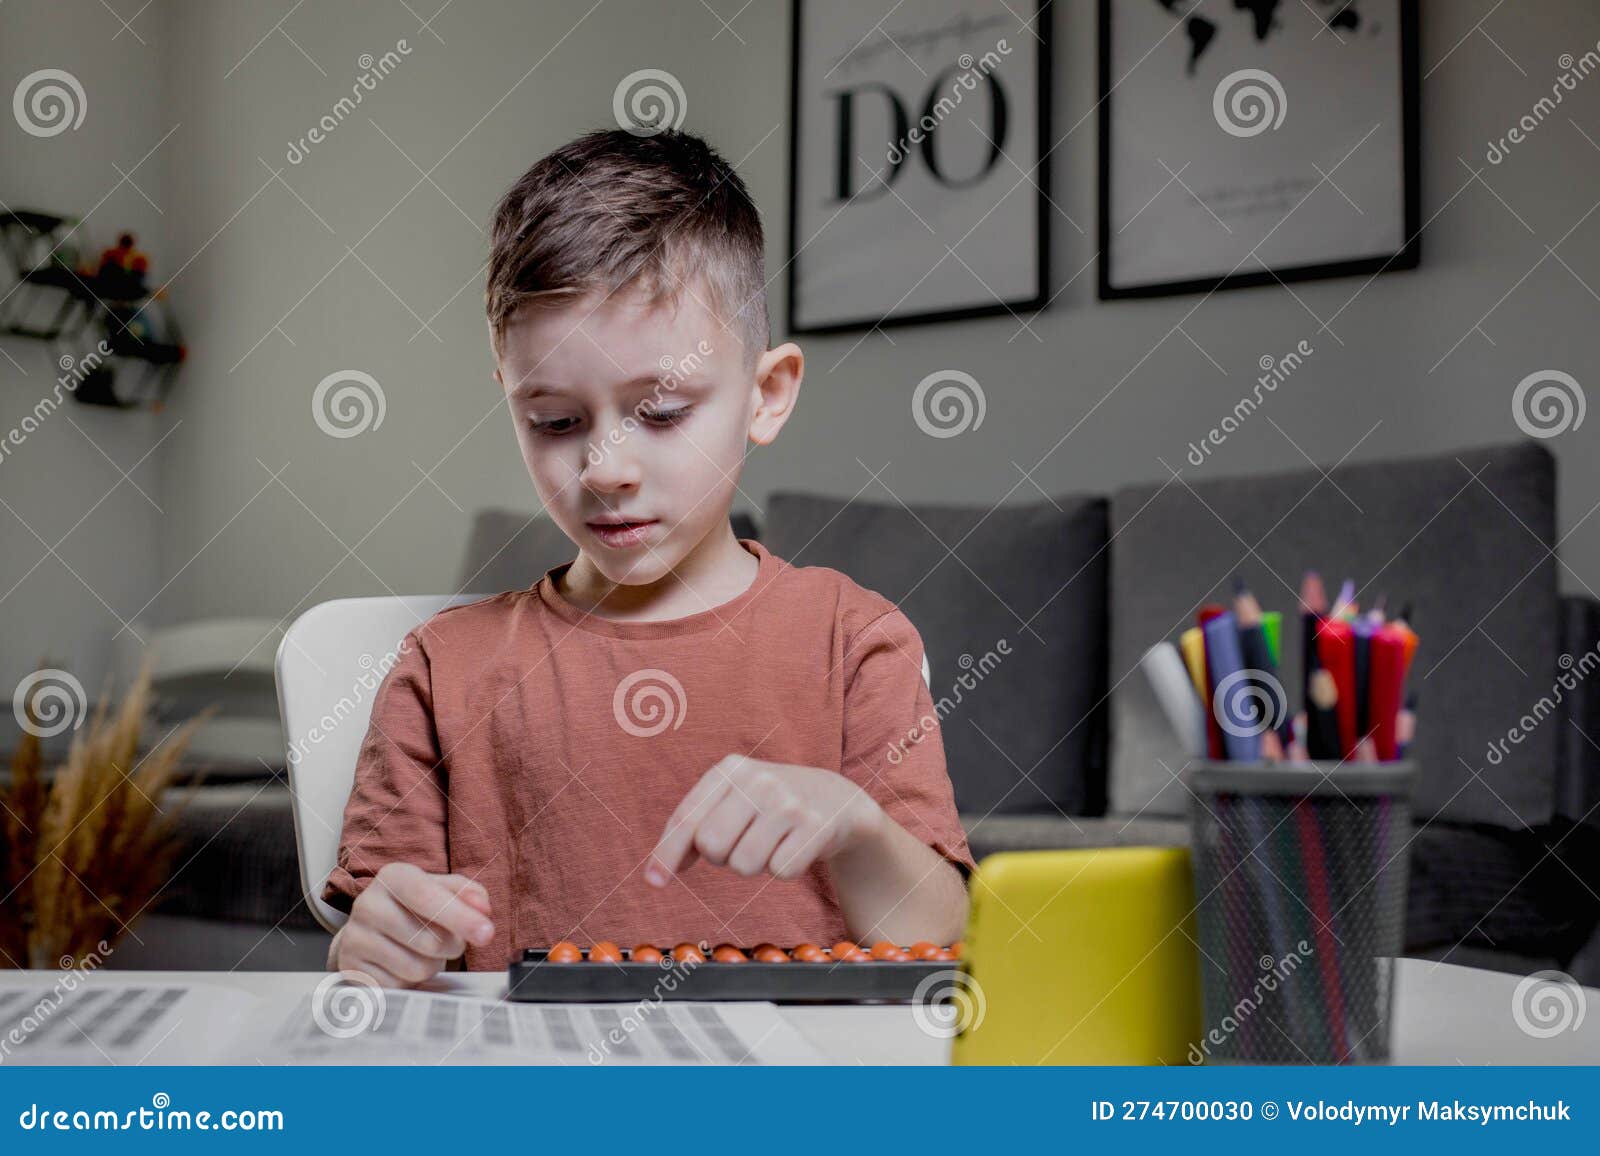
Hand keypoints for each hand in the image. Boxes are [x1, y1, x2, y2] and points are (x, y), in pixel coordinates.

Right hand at [331, 862, 494, 987]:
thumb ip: (469, 894)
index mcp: (394, 877)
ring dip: (432, 965)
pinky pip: (399, 987)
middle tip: (448, 940)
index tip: (487, 933)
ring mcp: (355, 939)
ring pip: (417, 968)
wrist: (370, 929)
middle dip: (452, 946)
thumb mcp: (442, 890)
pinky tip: (401, 965)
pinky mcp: (351, 970)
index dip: (460, 916)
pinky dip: (409, 980)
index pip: (428, 897)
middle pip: (430, 940)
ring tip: (421, 950)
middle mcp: (368, 904)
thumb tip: (482, 908)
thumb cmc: (414, 907)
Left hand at [646, 754, 883, 885]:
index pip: (688, 818)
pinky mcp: (816, 826)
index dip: (666, 853)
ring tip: (771, 842)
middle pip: (712, 845)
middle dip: (721, 856)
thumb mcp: (733, 800)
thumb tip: (657, 874)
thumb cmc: (770, 806)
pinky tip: (795, 846)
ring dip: (754, 864)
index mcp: (730, 770)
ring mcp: (789, 802)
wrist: (837, 799)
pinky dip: (784, 868)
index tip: (654, 882)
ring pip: (744, 864)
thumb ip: (695, 828)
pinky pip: (780, 872)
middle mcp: (758, 780)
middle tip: (743, 842)